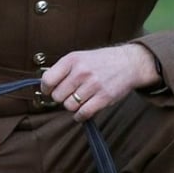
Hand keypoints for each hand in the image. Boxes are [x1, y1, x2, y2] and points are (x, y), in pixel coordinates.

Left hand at [40, 44, 160, 120]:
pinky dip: (80, 116)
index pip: (48, 80)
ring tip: (79, 99)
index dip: (46, 89)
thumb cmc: (100, 61)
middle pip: (57, 96)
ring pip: (69, 106)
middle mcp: (81, 72)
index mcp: (72, 60)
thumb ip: (62, 70)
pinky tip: (82, 111)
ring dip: (72, 106)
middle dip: (61, 98)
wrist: (128, 62)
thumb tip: (45, 85)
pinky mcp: (104, 98)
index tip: (49, 90)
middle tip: (68, 94)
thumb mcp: (78, 57)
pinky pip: (83, 113)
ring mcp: (93, 85)